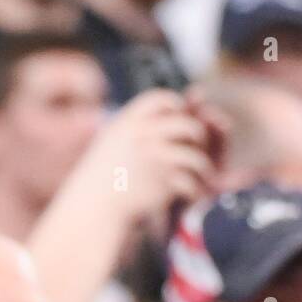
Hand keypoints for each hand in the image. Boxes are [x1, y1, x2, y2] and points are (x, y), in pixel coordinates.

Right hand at [97, 89, 221, 227]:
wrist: (96, 202)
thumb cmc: (107, 170)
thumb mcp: (116, 137)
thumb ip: (139, 123)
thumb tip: (164, 108)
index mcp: (131, 121)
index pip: (163, 100)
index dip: (177, 105)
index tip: (182, 115)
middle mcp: (144, 136)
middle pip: (187, 125)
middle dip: (198, 134)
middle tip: (198, 144)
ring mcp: (154, 160)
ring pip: (194, 156)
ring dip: (204, 166)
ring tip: (203, 173)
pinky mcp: (161, 185)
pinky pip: (190, 182)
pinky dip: (196, 189)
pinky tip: (194, 192)